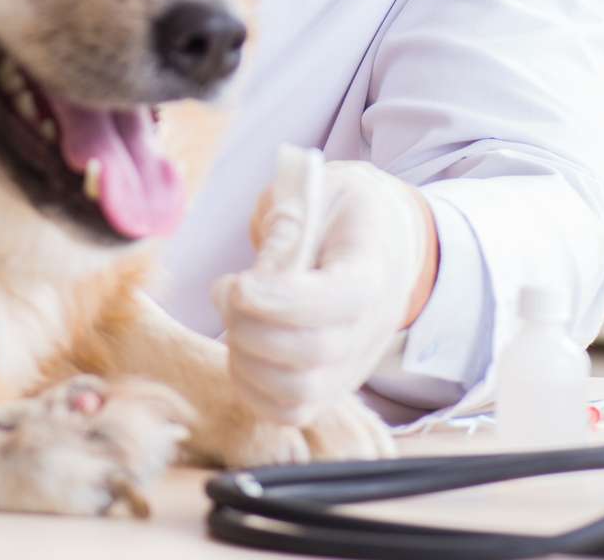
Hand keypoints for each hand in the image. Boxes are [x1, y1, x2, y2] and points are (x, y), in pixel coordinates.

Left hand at [212, 160, 433, 426]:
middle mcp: (371, 327)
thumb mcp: (313, 191)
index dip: (283, 299)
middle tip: (225, 289)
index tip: (239, 282)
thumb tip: (258, 278)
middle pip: (315, 354)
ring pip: (299, 394)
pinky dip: (251, 387)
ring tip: (231, 315)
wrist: (378, 238)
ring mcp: (353, 365)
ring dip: (246, 358)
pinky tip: (239, 343)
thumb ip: (287, 226)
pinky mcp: (330, 386)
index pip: (341, 299)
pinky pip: (288, 412)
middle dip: (251, 327)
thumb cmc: (336, 210)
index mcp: (374, 268)